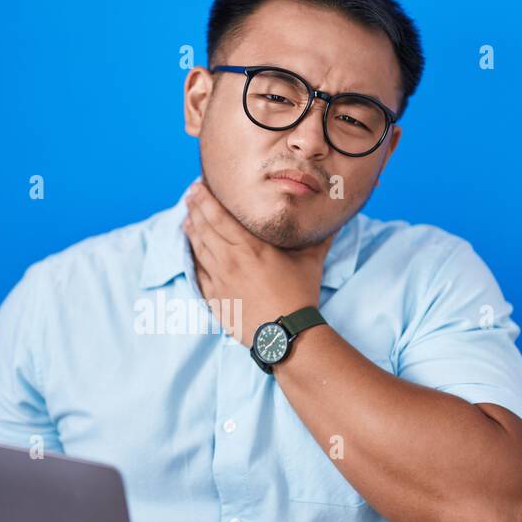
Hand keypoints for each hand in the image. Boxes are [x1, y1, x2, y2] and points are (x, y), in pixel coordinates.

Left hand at [182, 178, 332, 345]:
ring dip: (191, 230)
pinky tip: (191, 250)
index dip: (206, 199)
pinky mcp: (215, 298)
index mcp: (250, 247)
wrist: (286, 334)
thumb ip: (319, 238)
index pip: (219, 216)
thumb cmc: (300, 296)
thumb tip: (333, 220)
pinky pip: (198, 273)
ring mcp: (219, 280)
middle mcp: (230, 260)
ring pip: (198, 249)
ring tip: (187, 218)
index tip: (198, 187)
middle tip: (189, 195)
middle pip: (204, 228)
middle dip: (195, 209)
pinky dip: (193, 258)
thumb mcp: (311, 261)